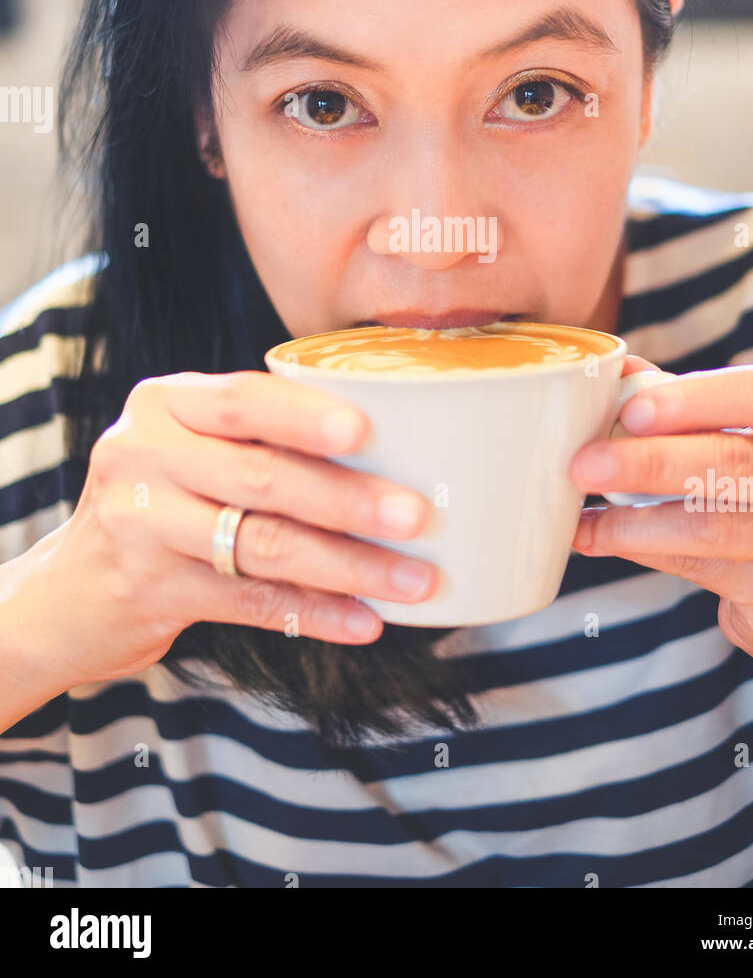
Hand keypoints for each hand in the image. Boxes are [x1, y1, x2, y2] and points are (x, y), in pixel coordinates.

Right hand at [18, 370, 439, 689]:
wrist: (66, 590)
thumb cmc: (160, 498)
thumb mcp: (187, 446)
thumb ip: (258, 437)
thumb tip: (393, 444)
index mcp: (165, 405)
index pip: (243, 401)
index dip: (306, 417)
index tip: (369, 431)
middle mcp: (144, 456)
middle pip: (262, 477)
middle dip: (348, 499)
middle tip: (417, 515)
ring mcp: (142, 527)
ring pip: (263, 545)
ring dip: (349, 566)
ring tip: (414, 579)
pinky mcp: (152, 591)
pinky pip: (253, 603)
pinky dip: (316, 614)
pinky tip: (365, 621)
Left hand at [568, 356, 752, 664]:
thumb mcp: (742, 432)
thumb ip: (684, 399)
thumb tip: (615, 371)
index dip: (694, 400)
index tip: (631, 411)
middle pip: (737, 461)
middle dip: (650, 461)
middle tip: (587, 462)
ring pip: (715, 524)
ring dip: (635, 519)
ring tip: (582, 512)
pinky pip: (702, 565)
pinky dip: (641, 549)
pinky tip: (600, 538)